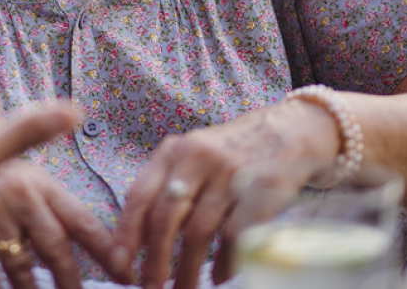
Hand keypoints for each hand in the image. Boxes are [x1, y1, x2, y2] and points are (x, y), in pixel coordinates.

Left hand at [112, 99, 339, 288]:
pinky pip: (235, 236)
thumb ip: (167, 188)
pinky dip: (224, 263)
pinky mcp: (260, 190)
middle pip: (166, 218)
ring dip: (189, 269)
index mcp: (172, 151)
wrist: (287, 133)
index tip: (119, 266)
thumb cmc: (229, 156)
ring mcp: (229, 174)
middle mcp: (196, 158)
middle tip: (152, 288)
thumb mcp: (192, 159)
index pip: (139, 195)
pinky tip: (219, 277)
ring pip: (198, 232)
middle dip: (156, 260)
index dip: (126, 234)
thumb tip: (140, 240)